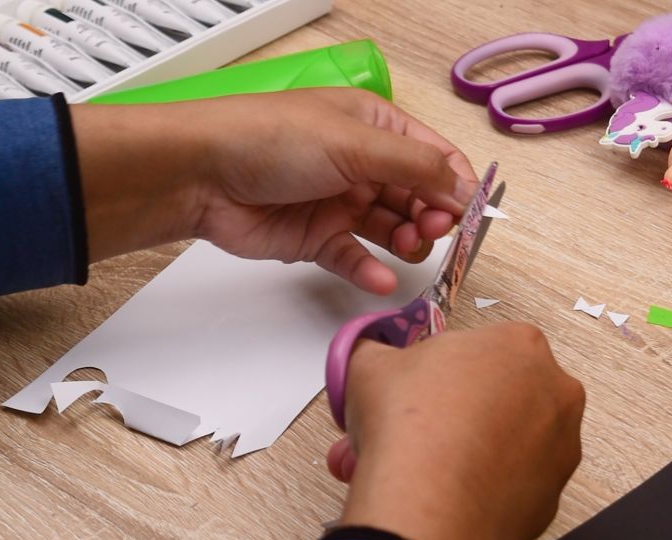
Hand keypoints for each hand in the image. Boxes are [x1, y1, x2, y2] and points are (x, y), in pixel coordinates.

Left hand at [71, 88, 476, 293]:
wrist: (201, 174)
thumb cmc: (272, 139)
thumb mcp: (355, 143)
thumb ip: (417, 167)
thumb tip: (465, 191)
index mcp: (376, 128)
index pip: (436, 159)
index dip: (457, 187)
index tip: (470, 216)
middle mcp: (363, 164)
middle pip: (420, 197)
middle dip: (434, 217)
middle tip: (433, 232)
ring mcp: (341, 202)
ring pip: (393, 230)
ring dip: (407, 243)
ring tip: (406, 249)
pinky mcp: (317, 238)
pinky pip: (356, 257)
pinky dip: (371, 270)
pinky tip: (380, 279)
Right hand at [327, 323, 584, 539]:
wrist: (426, 503)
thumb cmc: (411, 427)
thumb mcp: (370, 365)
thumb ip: (376, 350)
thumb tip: (370, 354)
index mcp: (520, 344)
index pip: (484, 349)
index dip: (448, 370)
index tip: (424, 389)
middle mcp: (555, 391)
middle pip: (507, 392)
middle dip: (468, 408)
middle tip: (426, 427)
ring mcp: (561, 446)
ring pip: (517, 440)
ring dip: (482, 446)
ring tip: (435, 462)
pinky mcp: (554, 495)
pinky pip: (518, 483)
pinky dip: (490, 485)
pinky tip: (454, 490)